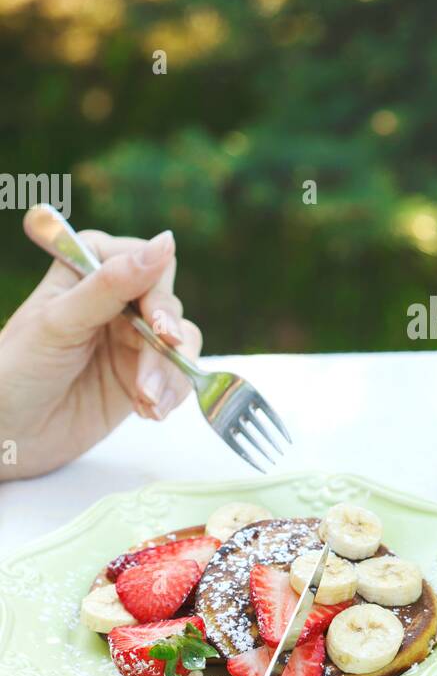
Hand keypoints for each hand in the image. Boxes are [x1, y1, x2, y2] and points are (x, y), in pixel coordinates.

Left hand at [0, 229, 201, 478]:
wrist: (8, 433)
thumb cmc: (17, 370)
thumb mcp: (59, 322)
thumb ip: (111, 285)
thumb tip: (165, 242)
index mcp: (90, 269)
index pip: (146, 264)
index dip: (157, 295)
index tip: (156, 327)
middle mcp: (117, 298)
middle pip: (169, 306)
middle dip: (164, 345)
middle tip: (150, 377)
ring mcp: (132, 337)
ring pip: (181, 342)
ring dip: (168, 374)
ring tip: (146, 403)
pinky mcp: (143, 373)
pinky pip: (178, 374)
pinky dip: (171, 393)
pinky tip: (147, 411)